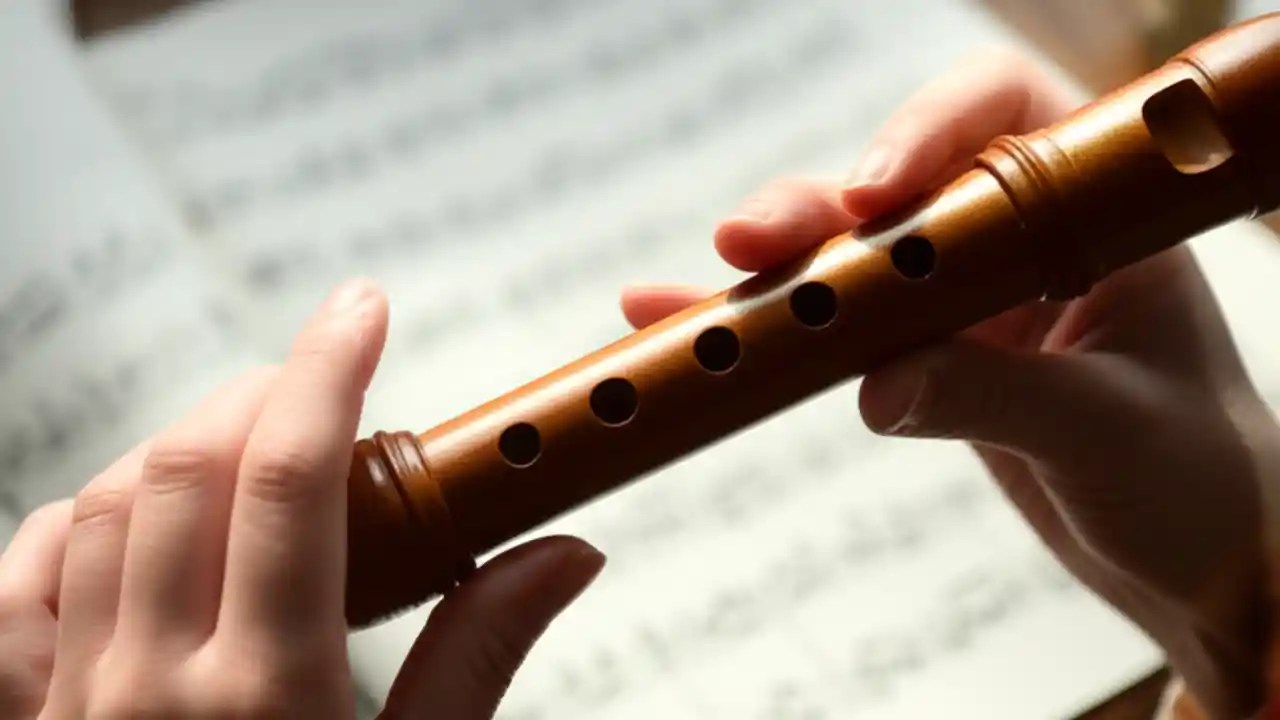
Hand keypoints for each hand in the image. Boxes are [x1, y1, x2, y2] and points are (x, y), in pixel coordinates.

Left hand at [0, 279, 604, 718]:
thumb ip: (480, 657)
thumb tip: (567, 555)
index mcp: (266, 696)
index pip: (288, 481)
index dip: (329, 370)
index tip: (365, 306)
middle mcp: (150, 686)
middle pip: (187, 468)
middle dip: (260, 388)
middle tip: (327, 371)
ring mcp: (69, 704)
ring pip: (100, 505)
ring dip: (181, 444)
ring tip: (254, 440)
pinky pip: (21, 583)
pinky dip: (78, 518)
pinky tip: (134, 512)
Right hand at [623, 51, 1279, 718]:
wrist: (1200, 561)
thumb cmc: (1197, 483)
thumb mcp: (1107, 431)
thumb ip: (996, 395)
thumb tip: (879, 385)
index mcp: (1099, 216)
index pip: (1010, 116)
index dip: (929, 130)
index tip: (870, 196)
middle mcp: (1027, 238)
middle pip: (903, 185)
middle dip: (817, 208)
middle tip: (747, 241)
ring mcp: (973, 297)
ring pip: (855, 256)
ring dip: (775, 268)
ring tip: (685, 289)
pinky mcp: (933, 355)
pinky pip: (843, 331)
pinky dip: (772, 333)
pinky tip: (688, 326)